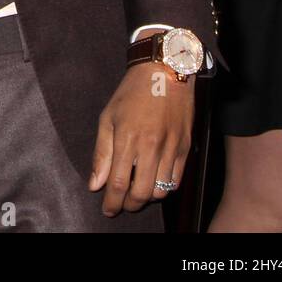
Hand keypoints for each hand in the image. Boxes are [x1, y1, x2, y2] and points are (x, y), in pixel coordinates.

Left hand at [89, 62, 193, 214]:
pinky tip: (154, 182)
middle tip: (121, 204)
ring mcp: (172, 148)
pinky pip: (177, 180)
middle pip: (142, 193)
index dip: (112, 201)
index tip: (107, 209)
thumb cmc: (131, 93)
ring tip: (137, 193)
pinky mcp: (186, 147)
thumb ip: (101, 153)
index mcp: (128, 138)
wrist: (164, 71)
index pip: (118, 182)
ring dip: (147, 198)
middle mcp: (151, 146)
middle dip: (129, 204)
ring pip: (162, 191)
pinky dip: (165, 188)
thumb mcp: (108, 117)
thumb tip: (95, 184)